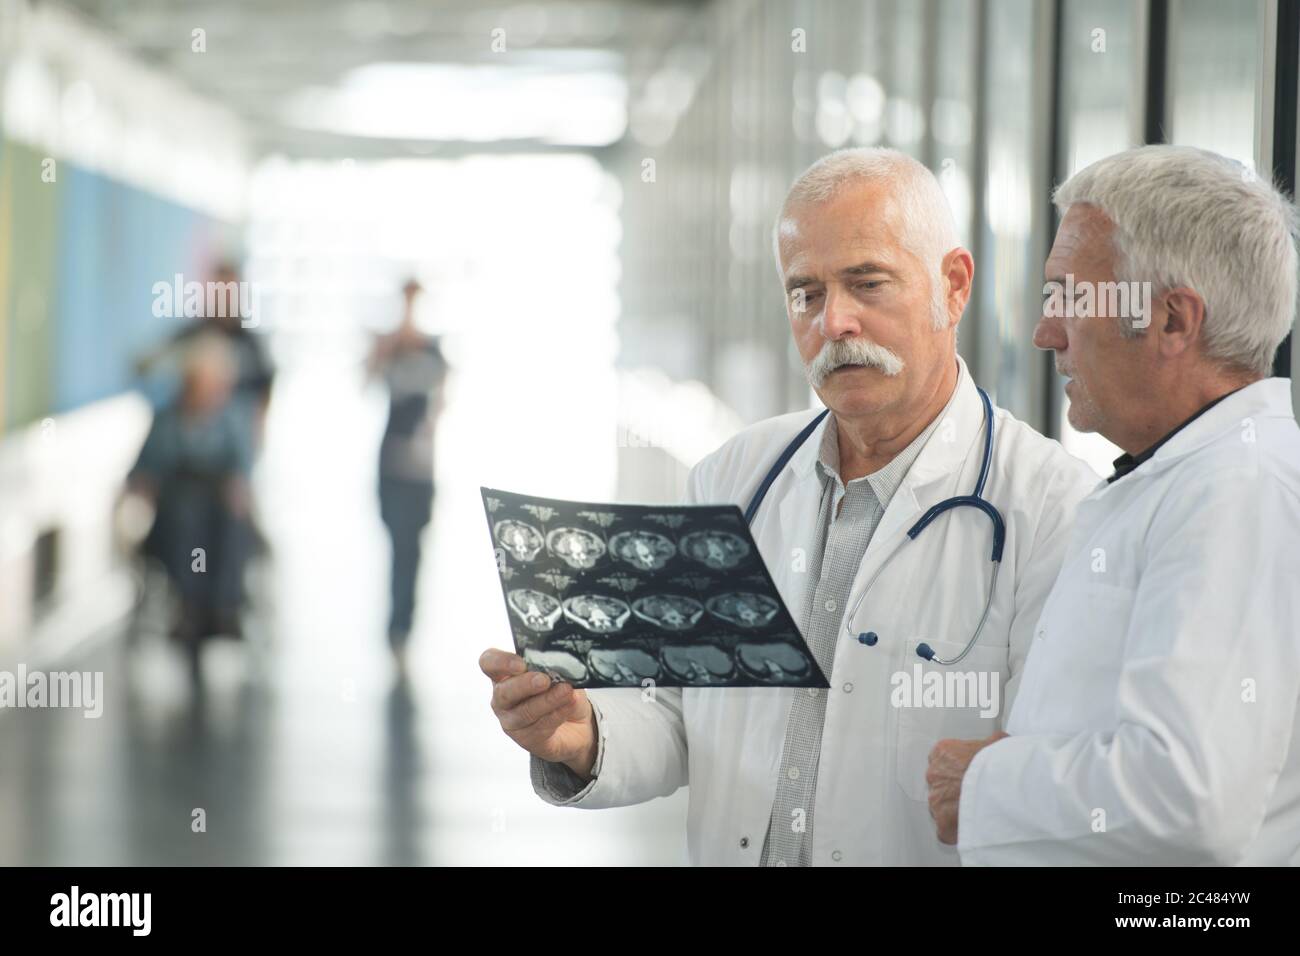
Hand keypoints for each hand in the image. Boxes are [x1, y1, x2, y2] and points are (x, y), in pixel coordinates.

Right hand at [480, 648, 597, 779]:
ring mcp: (512, 721)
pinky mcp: (527, 739)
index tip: (521, 664)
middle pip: (503, 692)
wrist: (577, 724)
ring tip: (565, 691)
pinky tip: (569, 704)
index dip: (500, 662)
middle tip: (544, 680)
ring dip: (547, 701)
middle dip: (524, 685)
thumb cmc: (561, 692)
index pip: (488, 663)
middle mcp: (503, 698)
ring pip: (524, 712)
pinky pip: (541, 727)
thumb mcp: (559, 674)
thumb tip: (560, 666)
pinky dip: (557, 714)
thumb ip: (554, 668)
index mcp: (505, 674)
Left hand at [926, 730, 1008, 844]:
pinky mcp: (942, 823)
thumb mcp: (996, 743)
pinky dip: (957, 831)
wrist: (999, 786)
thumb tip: (997, 744)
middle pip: (941, 784)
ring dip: (956, 810)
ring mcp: (936, 799)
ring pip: (942, 807)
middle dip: (955, 790)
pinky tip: (973, 826)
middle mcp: (934, 774)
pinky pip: (946, 830)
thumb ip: (989, 744)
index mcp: (943, 752)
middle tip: (975, 794)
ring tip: (977, 810)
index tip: (969, 775)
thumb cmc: (997, 764)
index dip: (957, 769)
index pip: (942, 761)